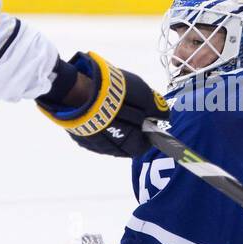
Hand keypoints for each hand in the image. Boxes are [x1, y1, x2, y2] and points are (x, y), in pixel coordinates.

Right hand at [38, 51, 169, 157]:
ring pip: (107, 138)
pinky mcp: (78, 136)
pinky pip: (92, 132)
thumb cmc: (119, 98)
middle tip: (129, 110)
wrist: (82, 93)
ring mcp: (92, 144)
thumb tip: (164, 115)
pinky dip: (97, 123)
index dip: (147, 131)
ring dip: (112, 126)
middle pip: (125, 143)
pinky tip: (97, 108)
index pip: (143, 145)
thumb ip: (157, 109)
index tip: (147, 118)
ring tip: (112, 106)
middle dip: (129, 129)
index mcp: (130, 146)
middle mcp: (111, 150)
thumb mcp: (146, 98)